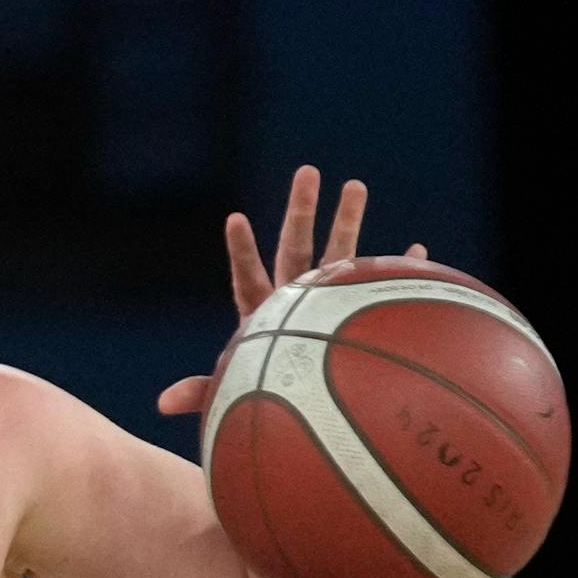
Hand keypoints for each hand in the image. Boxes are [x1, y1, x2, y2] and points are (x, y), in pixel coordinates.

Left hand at [157, 165, 427, 415]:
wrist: (301, 406)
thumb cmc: (261, 397)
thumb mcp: (230, 392)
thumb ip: (200, 392)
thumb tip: (162, 403)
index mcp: (261, 311)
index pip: (247, 276)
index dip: (241, 250)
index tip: (234, 219)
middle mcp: (293, 297)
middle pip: (296, 246)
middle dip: (301, 210)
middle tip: (307, 171)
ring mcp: (329, 300)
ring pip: (340, 252)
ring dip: (349, 220)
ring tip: (355, 185)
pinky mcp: (360, 312)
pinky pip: (381, 286)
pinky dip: (397, 271)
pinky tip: (414, 251)